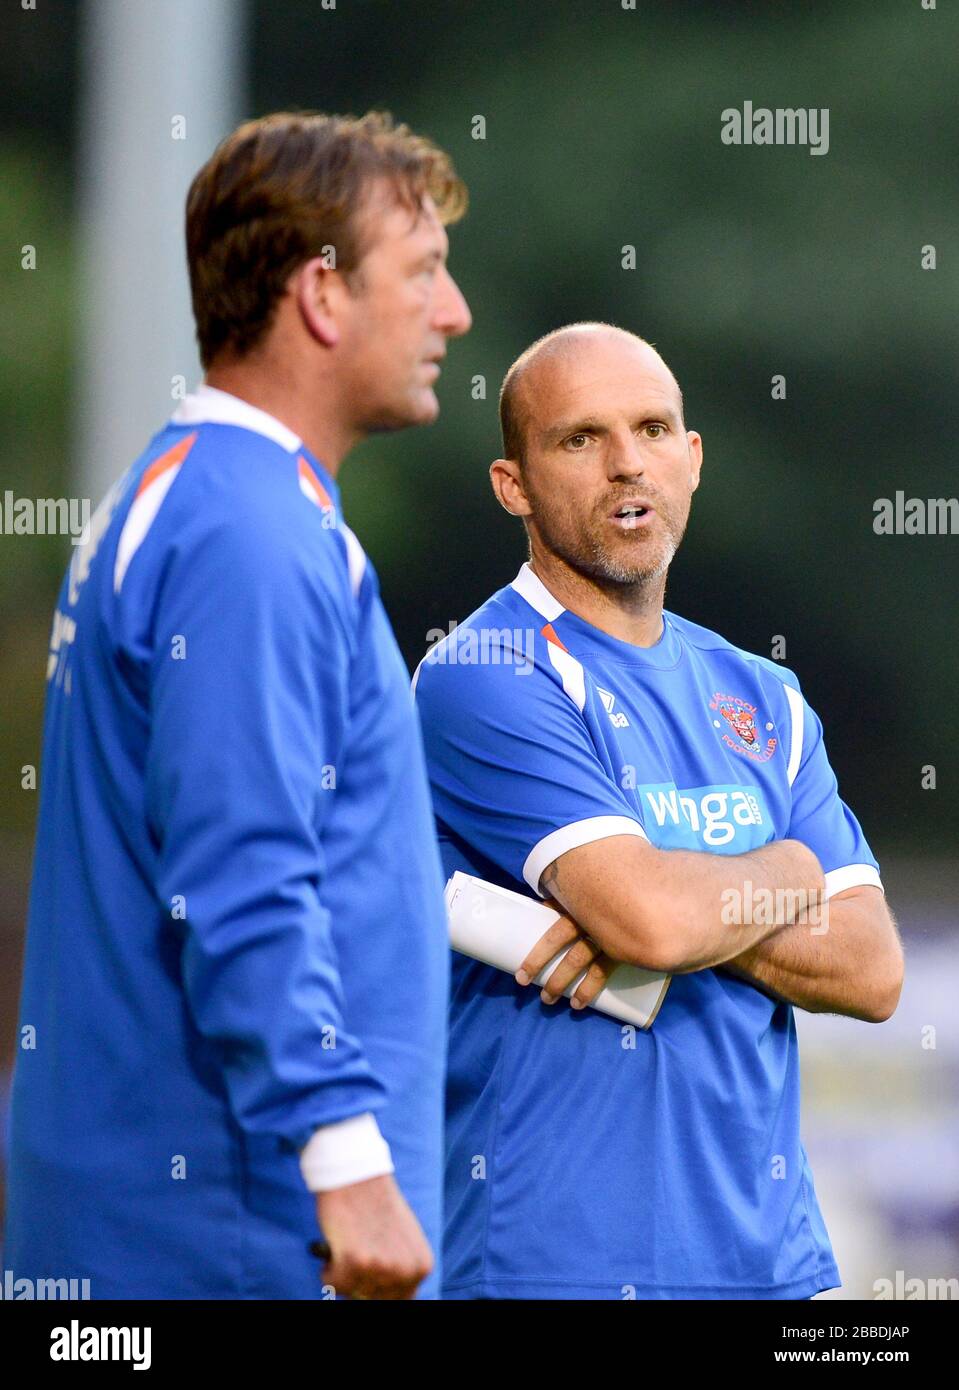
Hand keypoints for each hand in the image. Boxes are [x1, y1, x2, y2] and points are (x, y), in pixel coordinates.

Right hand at [316, 1173, 433, 1299]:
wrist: (356, 1173)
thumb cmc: (374, 1204)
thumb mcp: (401, 1238)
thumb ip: (399, 1267)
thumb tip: (385, 1294)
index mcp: (421, 1265)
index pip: (400, 1300)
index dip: (379, 1290)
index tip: (367, 1277)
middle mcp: (406, 1270)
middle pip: (375, 1300)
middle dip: (359, 1283)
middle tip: (353, 1257)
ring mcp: (382, 1267)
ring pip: (351, 1292)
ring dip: (343, 1273)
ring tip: (347, 1243)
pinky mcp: (355, 1261)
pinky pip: (332, 1283)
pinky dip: (327, 1268)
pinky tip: (337, 1243)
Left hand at [514, 899, 615, 1010]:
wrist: (656, 909)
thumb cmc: (617, 901)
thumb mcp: (593, 897)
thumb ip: (572, 902)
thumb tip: (544, 910)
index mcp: (579, 901)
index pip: (551, 918)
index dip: (536, 948)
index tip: (521, 970)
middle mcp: (590, 913)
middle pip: (558, 937)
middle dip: (538, 962)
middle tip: (523, 981)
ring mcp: (606, 931)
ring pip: (577, 958)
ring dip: (560, 981)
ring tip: (548, 999)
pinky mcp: (623, 947)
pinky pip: (601, 971)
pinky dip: (588, 988)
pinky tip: (578, 1003)